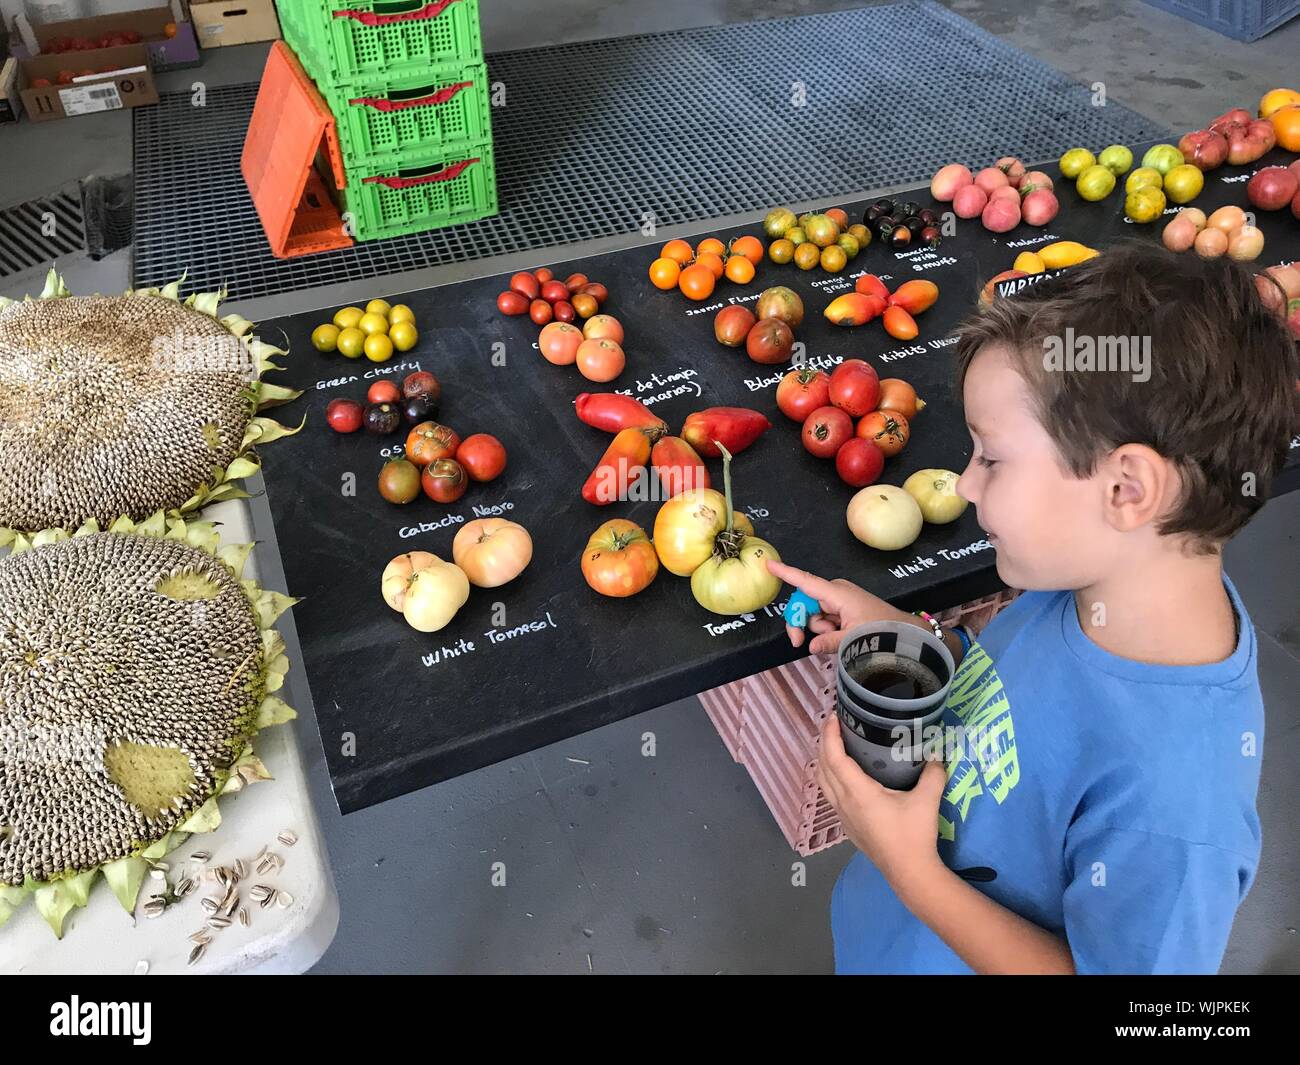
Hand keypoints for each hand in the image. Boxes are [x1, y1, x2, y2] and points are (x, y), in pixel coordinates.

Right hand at [766, 559, 917, 653]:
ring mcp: (839, 600)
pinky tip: (841, 635)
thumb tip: (810, 647)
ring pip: (813, 614)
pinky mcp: (843, 608)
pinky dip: (827, 629)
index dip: (786, 573)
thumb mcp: (852, 639)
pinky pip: (824, 618)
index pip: (806, 581)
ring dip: (819, 629)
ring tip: (839, 637)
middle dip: (801, 622)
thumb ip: (828, 642)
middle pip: (804, 603)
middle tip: (799, 643)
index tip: (768, 563)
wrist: (903, 632)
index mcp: (837, 593)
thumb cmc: (881, 630)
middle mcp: (835, 592)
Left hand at [816, 713, 946, 893]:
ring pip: (823, 783)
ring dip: (824, 761)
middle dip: (824, 743)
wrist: (909, 873)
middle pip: (823, 767)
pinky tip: (844, 774)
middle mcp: (844, 803)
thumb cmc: (915, 835)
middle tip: (835, 724)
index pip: (834, 758)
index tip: (833, 716)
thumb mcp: (927, 800)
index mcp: (858, 793)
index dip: (830, 735)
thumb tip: (936, 752)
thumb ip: (933, 772)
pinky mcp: (847, 827)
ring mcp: (843, 816)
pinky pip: (830, 795)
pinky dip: (830, 777)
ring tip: (837, 745)